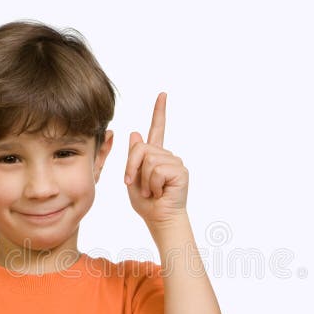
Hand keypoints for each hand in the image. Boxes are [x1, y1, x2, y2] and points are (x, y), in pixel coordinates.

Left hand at [124, 92, 188, 226]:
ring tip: (153, 191)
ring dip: (144, 180)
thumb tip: (136, 133)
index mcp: (156, 156)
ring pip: (148, 160)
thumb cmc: (147, 204)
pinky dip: (153, 185)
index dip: (159, 111)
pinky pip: (157, 170)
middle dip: (132, 168)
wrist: (160, 220)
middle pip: (141, 148)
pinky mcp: (180, 171)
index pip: (157, 129)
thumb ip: (133, 158)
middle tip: (138, 187)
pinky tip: (160, 192)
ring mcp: (175, 162)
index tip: (163, 94)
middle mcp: (167, 156)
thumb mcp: (132, 179)